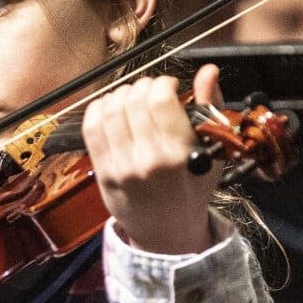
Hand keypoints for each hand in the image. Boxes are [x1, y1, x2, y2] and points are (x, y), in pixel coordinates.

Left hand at [84, 63, 232, 254]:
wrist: (167, 232)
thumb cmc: (192, 190)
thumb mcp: (211, 153)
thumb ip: (210, 108)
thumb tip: (209, 70)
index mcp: (178, 155)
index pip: (160, 100)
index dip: (163, 83)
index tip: (169, 86)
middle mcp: (147, 160)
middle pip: (134, 101)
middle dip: (143, 86)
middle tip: (151, 91)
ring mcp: (121, 167)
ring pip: (111, 109)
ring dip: (121, 94)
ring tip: (133, 98)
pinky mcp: (102, 171)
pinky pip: (91, 127)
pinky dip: (99, 108)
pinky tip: (111, 107)